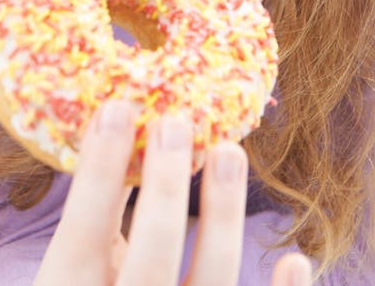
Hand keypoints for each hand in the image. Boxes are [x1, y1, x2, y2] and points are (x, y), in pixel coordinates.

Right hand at [33, 100, 312, 285]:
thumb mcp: (79, 268)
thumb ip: (99, 209)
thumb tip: (115, 123)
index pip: (79, 236)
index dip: (97, 173)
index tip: (117, 107)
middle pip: (149, 263)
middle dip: (165, 189)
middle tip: (175, 121)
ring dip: (222, 218)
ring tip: (229, 150)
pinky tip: (295, 259)